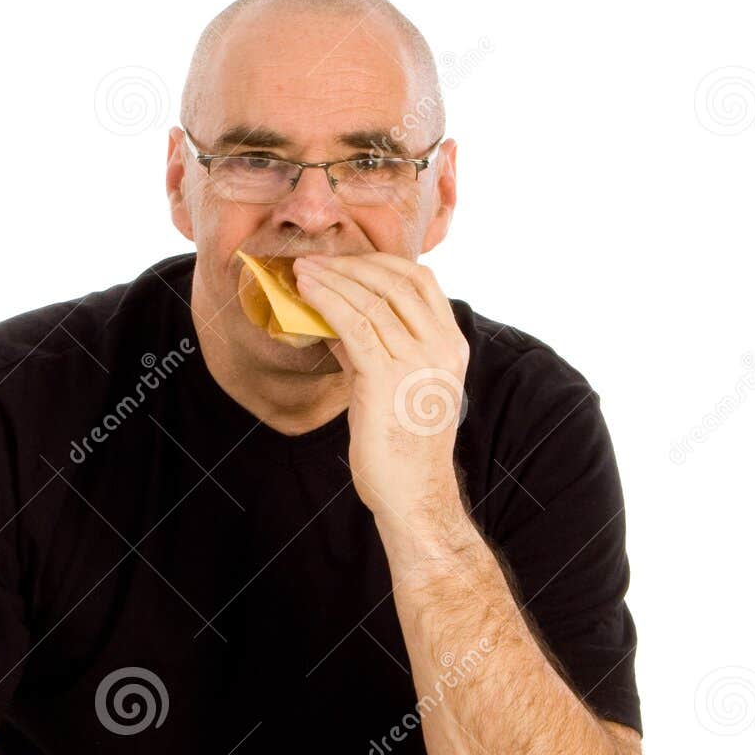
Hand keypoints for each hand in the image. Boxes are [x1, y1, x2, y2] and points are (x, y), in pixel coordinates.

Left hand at [293, 252, 469, 527]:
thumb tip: (337, 321)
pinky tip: (306, 291)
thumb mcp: (400, 387)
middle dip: (350, 265)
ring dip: (332, 279)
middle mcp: (441, 348)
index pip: (421, 282)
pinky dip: (327, 302)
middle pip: (395, 282)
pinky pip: (354, 325)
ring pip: (371, 300)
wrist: (413, 495)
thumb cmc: (403, 447)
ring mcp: (417, 362)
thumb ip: (377, 350)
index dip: (381, 263)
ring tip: (302, 270)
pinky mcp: (386, 379)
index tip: (346, 262)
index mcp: (452, 346)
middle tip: (315, 260)